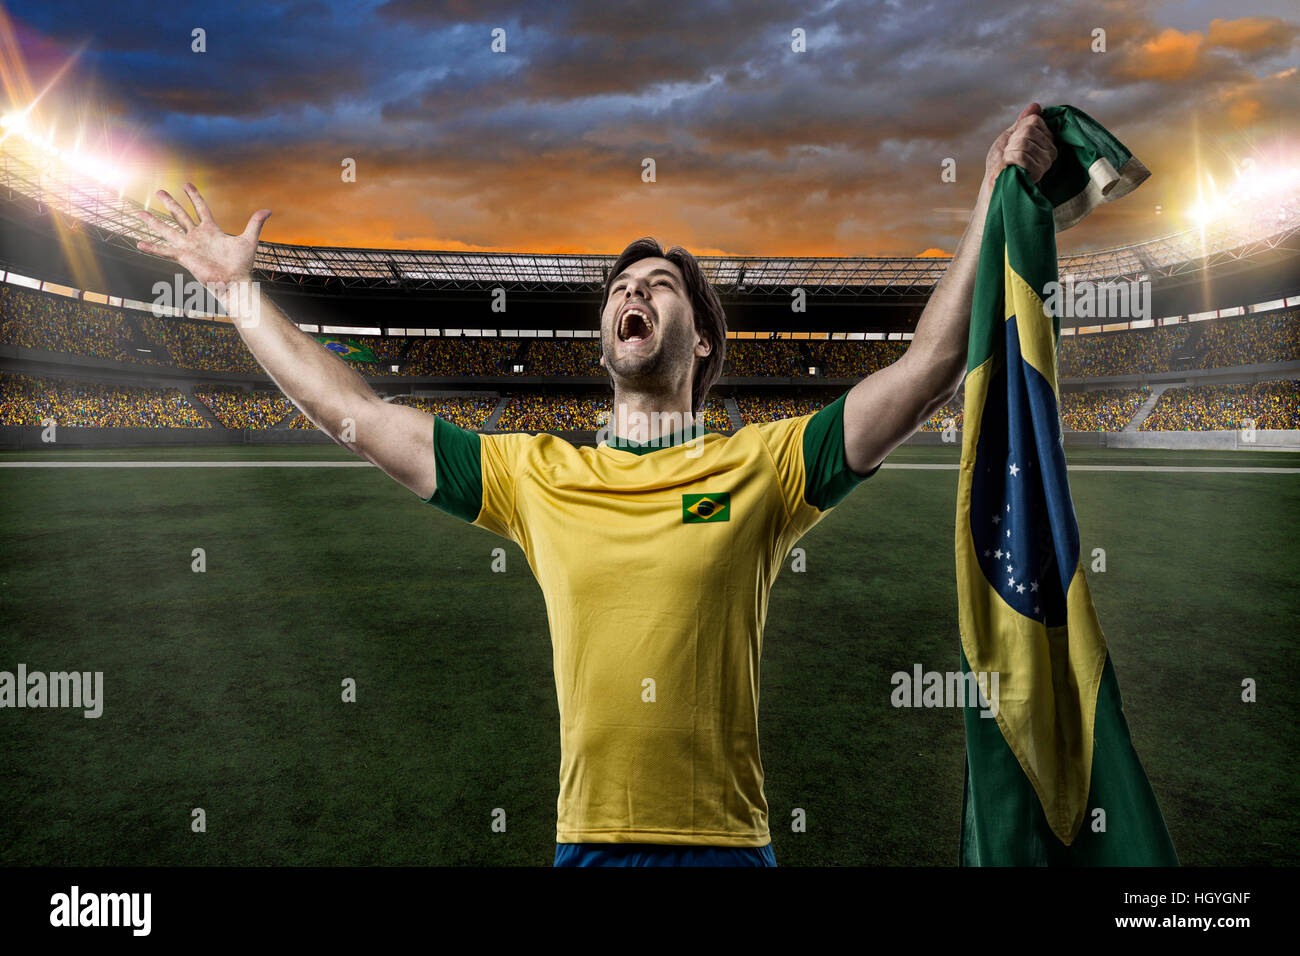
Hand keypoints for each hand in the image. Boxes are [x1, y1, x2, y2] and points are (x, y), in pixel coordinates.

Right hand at [135, 183, 270, 288]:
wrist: (235, 282)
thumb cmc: (242, 265)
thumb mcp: (249, 240)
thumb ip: (255, 223)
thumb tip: (268, 210)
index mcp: (211, 230)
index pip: (200, 208)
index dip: (194, 196)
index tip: (186, 184)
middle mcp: (197, 236)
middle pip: (180, 215)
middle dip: (169, 203)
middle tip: (158, 190)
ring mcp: (188, 246)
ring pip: (167, 230)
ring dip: (153, 222)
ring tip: (140, 212)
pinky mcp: (184, 257)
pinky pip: (165, 251)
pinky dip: (152, 248)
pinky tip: (139, 244)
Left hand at [984, 103, 1056, 189]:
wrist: (994, 183)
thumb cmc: (1001, 162)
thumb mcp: (1010, 136)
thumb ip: (1023, 122)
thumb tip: (1035, 106)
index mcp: (1047, 141)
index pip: (1034, 120)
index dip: (1017, 130)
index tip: (1012, 142)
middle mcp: (1051, 151)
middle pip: (1029, 130)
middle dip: (1012, 141)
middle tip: (1009, 153)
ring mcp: (1046, 162)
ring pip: (1025, 142)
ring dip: (1010, 150)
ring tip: (1009, 161)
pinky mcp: (1038, 173)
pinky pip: (1022, 156)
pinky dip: (1009, 159)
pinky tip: (1010, 167)